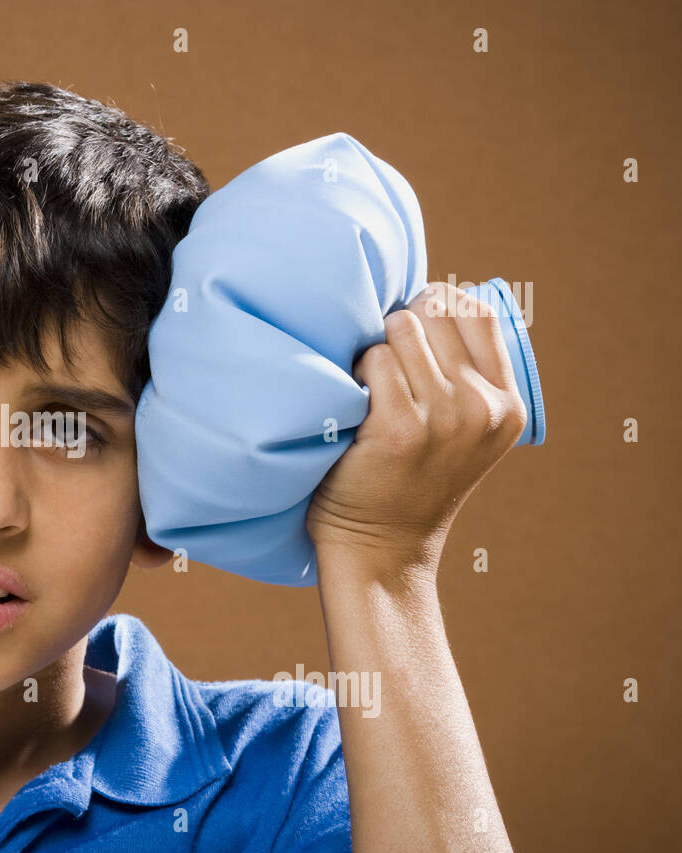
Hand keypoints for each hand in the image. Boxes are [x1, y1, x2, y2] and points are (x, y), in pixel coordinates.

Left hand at [305, 282, 529, 567]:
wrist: (380, 547)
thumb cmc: (407, 478)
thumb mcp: (463, 430)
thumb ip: (465, 374)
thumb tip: (433, 298)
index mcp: (507, 404)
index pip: (478, 312)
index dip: (436, 302)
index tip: (411, 322)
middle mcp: (482, 408)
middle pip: (435, 312)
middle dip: (400, 324)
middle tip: (383, 364)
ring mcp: (443, 418)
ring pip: (400, 329)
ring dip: (375, 347)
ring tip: (370, 387)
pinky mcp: (398, 428)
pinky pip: (373, 360)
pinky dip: (354, 371)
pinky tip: (352, 403)